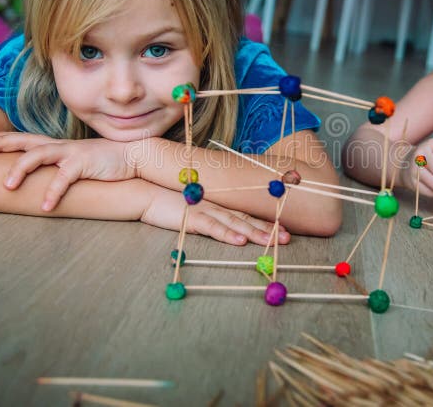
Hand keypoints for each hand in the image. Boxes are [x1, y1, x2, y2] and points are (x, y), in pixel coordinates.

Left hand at [0, 130, 135, 210]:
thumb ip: (63, 165)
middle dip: (1, 144)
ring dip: (20, 169)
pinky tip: (45, 207)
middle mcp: (61, 146)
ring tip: (6, 186)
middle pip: (25, 141)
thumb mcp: (80, 161)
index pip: (27, 138)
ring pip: (39, 155)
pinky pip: (64, 179)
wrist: (134, 156)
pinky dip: (53, 193)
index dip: (5, 137)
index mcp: (59, 146)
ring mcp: (71, 153)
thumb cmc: (107, 160)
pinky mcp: (84, 164)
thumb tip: (48, 176)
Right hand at [143, 188, 289, 245]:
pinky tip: (240, 241)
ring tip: (274, 240)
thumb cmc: (167, 201)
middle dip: (269, 228)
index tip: (286, 229)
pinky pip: (212, 227)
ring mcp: (205, 210)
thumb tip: (228, 226)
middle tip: (290, 238)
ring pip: (235, 223)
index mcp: (218, 204)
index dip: (266, 221)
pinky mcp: (191, 217)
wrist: (143, 190)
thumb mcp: (193, 209)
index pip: (246, 213)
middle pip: (247, 218)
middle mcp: (216, 206)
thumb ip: (210, 215)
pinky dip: (227, 234)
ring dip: (255, 232)